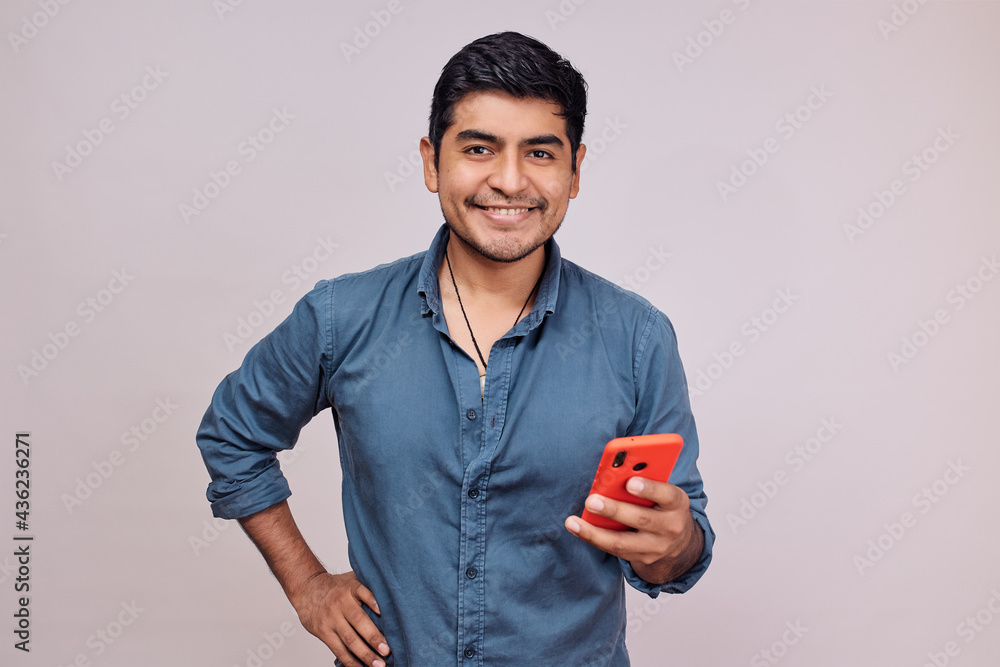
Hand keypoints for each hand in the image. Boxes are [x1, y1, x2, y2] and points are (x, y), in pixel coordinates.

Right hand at [291, 570, 390, 666]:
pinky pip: (338, 649)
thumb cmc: (336, 587)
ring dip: (365, 654)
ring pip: (349, 639)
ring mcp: (331, 620)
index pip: (363, 592)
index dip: (373, 601)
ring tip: (379, 664)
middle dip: (373, 637)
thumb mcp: (351, 579)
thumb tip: (392, 593)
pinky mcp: (324, 633)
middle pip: (358, 621)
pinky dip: (350, 661)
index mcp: (350, 589)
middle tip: (387, 650)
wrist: (308, 590)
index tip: (383, 612)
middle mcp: (340, 604)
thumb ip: (368, 586)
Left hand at [564, 477, 702, 583]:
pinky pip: (614, 550)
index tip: (630, 482)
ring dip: (595, 532)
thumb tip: (614, 471)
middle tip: (591, 501)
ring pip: (622, 542)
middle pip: (641, 519)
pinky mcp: (641, 558)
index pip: (667, 495)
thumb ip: (645, 480)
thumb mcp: (663, 491)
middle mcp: (670, 527)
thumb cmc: (663, 505)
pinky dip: (593, 539)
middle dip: (614, 510)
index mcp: (677, 503)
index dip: (649, 488)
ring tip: (573, 522)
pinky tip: (576, 528)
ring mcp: (656, 547)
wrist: (679, 541)